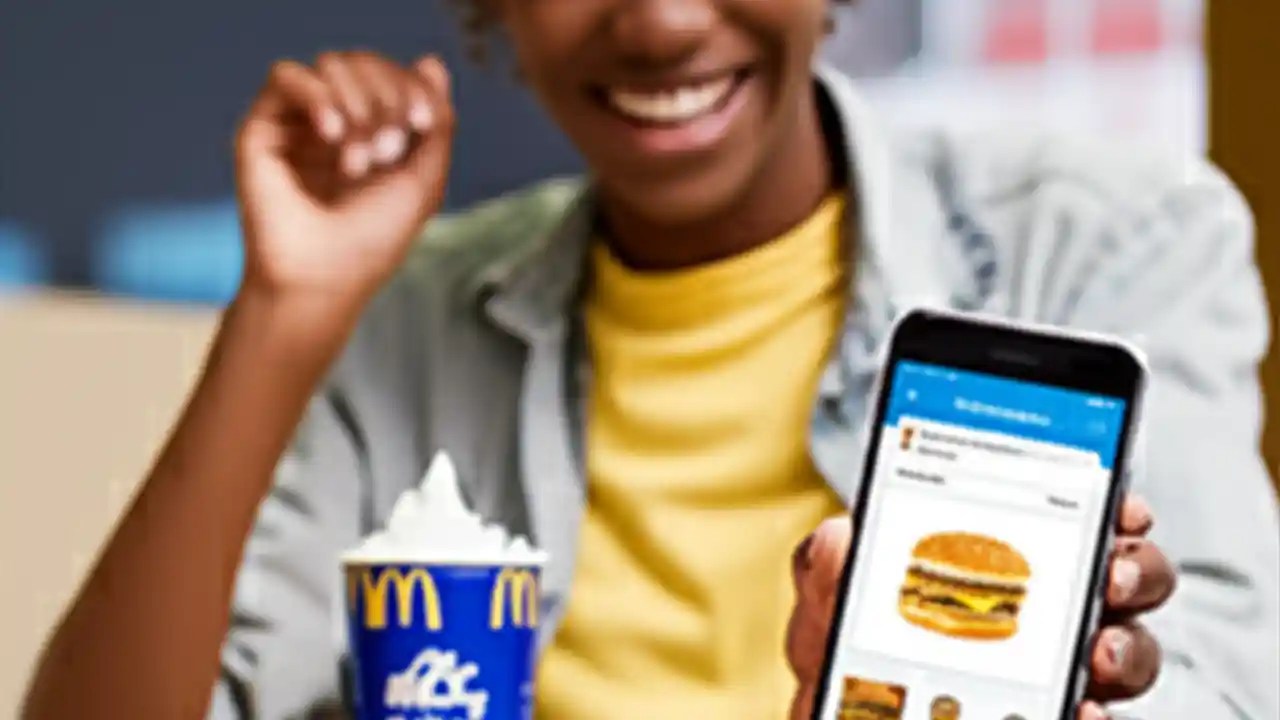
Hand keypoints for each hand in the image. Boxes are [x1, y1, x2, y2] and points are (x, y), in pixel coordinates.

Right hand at [234, 51, 455, 306]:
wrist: (321, 281)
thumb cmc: (371, 243)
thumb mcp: (423, 180)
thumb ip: (436, 122)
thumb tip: (431, 62)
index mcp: (372, 132)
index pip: (393, 75)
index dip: (413, 87)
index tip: (422, 124)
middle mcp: (335, 123)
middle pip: (364, 63)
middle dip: (387, 96)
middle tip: (388, 148)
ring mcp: (297, 125)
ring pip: (330, 65)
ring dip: (357, 103)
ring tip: (358, 159)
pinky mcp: (261, 130)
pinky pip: (286, 76)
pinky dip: (317, 97)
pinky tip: (333, 134)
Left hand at [785, 495, 1175, 719]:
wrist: (846, 714)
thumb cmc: (841, 671)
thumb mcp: (826, 615)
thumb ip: (827, 572)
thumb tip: (839, 538)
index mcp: (986, 565)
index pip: (1065, 521)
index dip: (1106, 506)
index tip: (1123, 506)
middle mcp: (1034, 619)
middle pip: (1118, 581)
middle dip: (1135, 572)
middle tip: (1115, 577)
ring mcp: (1049, 678)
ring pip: (1124, 655)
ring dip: (1126, 649)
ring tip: (1099, 656)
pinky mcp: (1055, 716)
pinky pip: (1094, 716)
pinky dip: (1094, 716)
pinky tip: (1080, 713)